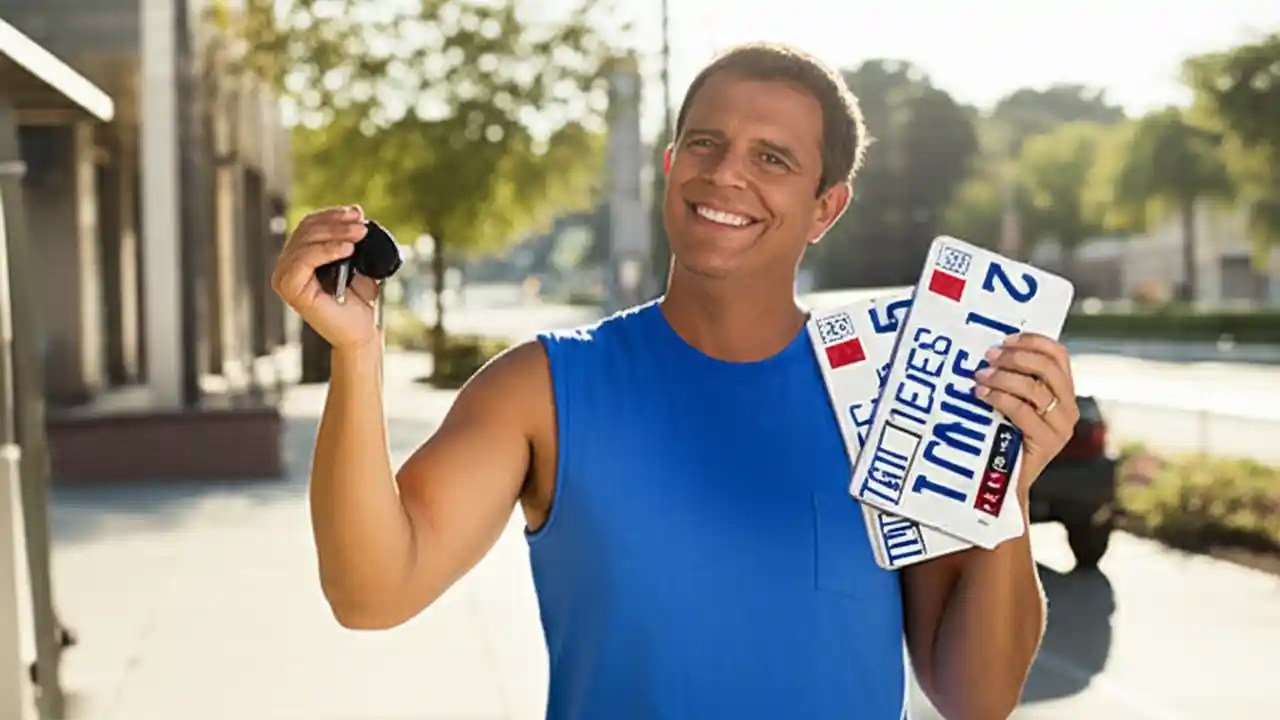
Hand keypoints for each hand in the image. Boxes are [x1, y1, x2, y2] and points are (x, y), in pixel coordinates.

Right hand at [271, 205, 380, 350]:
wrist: (361, 330)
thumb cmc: (359, 300)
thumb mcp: (358, 261)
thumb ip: (352, 238)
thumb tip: (354, 211)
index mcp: (299, 257)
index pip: (309, 225)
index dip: (332, 215)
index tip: (356, 213)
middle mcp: (287, 265)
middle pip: (307, 230)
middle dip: (337, 224)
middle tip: (362, 226)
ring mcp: (285, 277)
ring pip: (306, 242)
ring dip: (335, 234)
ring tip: (360, 235)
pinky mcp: (290, 289)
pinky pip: (303, 260)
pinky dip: (326, 251)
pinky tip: (346, 249)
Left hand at [972, 332, 1079, 494]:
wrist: (1005, 480)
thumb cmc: (1003, 436)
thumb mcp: (1012, 402)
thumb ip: (1013, 380)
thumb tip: (990, 350)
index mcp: (1064, 392)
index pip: (1059, 355)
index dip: (1034, 342)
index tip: (1005, 339)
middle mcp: (1068, 408)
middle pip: (1048, 369)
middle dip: (1015, 358)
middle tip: (988, 357)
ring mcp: (1060, 427)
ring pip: (1034, 389)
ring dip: (1003, 377)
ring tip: (979, 376)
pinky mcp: (1046, 444)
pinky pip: (1023, 411)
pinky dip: (999, 398)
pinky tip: (982, 394)